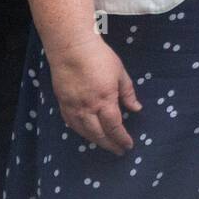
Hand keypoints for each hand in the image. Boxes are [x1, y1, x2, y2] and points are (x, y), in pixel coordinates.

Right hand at [46, 36, 141, 155]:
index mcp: (105, 101)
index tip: (128, 145)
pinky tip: (87, 132)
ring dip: (96, 141)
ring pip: (84, 132)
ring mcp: (73, 108)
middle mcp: (88, 109)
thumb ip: (128, 92)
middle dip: (110, 145)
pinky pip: (72, 124)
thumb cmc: (99, 57)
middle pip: (99, 135)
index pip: (115, 127)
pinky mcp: (62, 104)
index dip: (122, 139)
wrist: (71, 47)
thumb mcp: (120, 72)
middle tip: (118, 151)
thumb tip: (136, 108)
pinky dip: (81, 132)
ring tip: (105, 144)